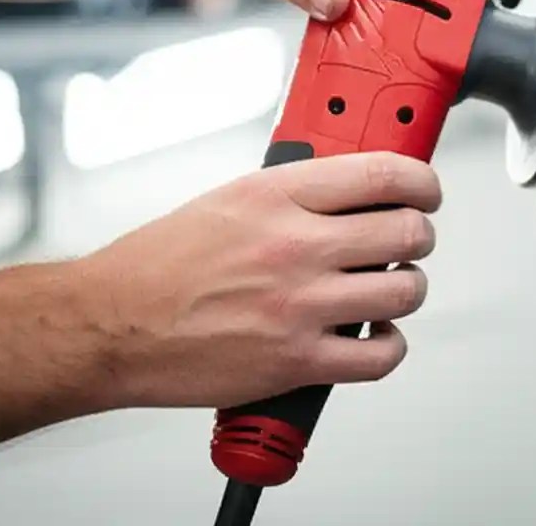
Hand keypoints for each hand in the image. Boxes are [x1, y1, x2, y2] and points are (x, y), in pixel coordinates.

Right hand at [77, 151, 440, 408]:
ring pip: (405, 291)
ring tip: (392, 286)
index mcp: (277, 195)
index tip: (426, 191)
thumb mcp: (228, 199)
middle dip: (419, 234)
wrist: (109, 326)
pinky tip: (378, 334)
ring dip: (409, 288)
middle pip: (407, 231)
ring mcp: (300, 306)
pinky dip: (391, 344)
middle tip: (410, 239)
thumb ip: (293, 194)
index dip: (423, 182)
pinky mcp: (297, 361)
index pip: (384, 173)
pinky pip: (381, 355)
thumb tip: (351, 191)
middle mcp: (295, 246)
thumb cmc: (160, 265)